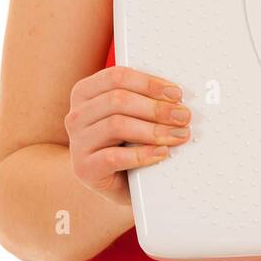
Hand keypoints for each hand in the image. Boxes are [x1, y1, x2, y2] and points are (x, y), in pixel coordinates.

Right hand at [65, 65, 190, 206]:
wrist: (115, 183)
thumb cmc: (126, 144)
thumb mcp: (133, 116)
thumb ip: (146, 100)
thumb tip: (177, 97)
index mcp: (86, 92)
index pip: (117, 77)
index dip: (149, 83)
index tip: (176, 94)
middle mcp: (77, 115)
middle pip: (118, 100)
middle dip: (157, 108)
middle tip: (183, 116)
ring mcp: (78, 142)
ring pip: (117, 125)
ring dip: (154, 130)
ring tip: (178, 135)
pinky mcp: (84, 168)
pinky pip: (114, 157)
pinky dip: (143, 154)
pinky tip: (162, 153)